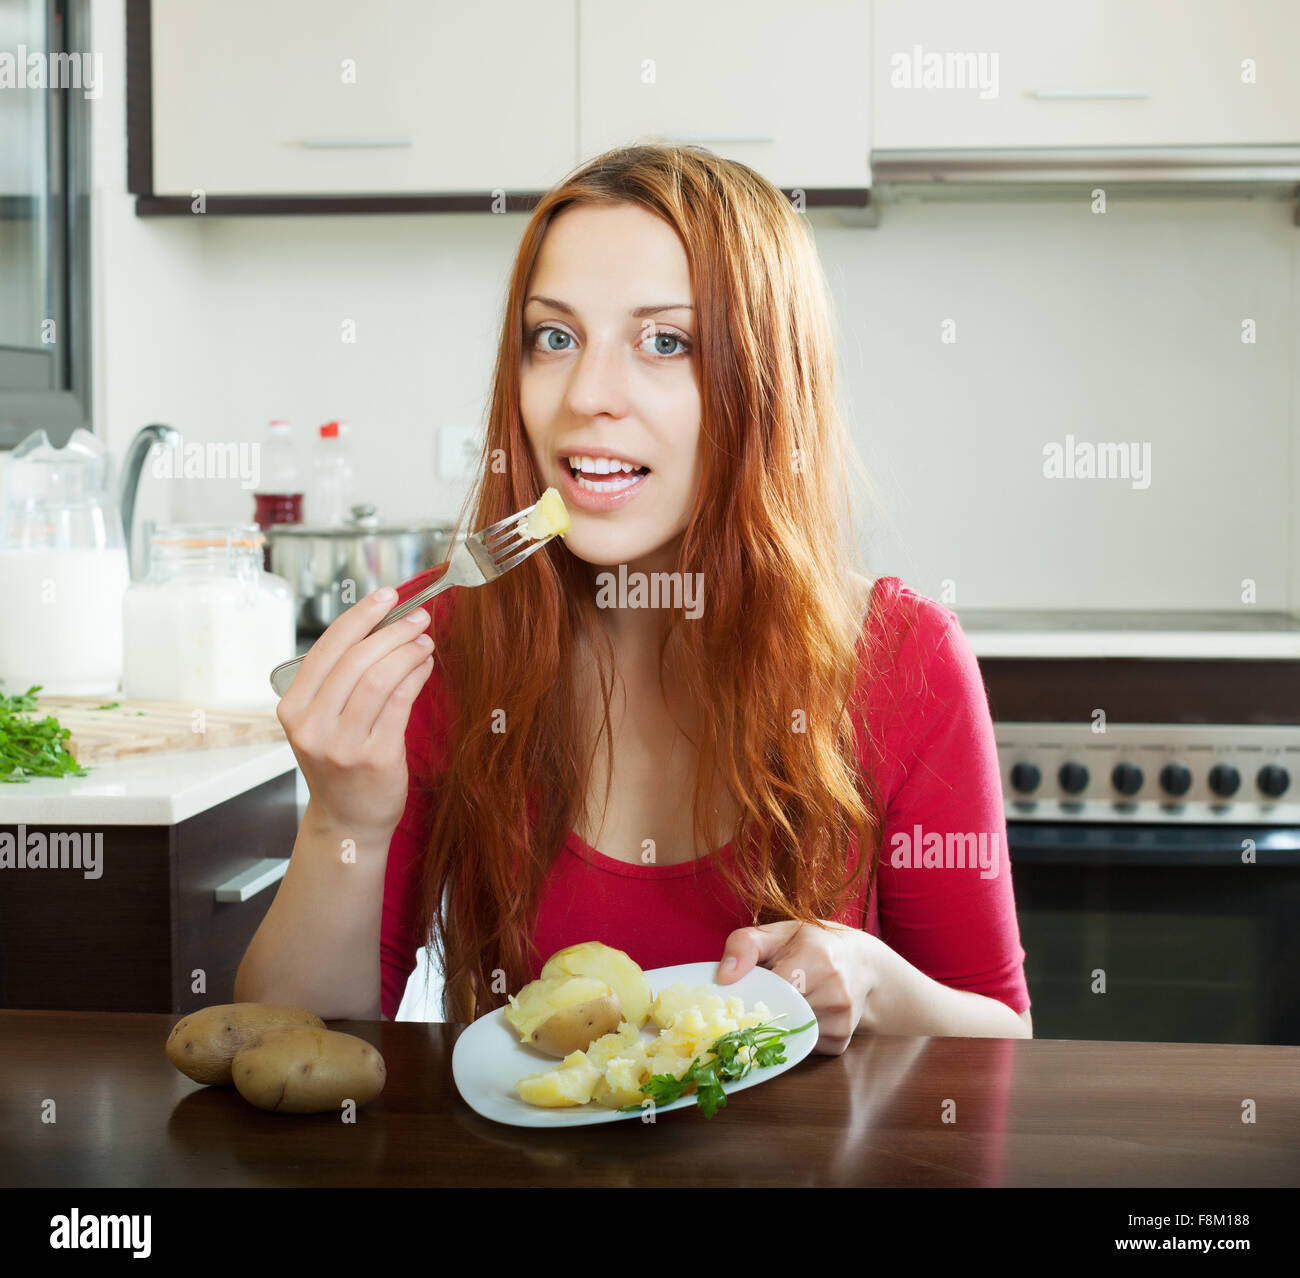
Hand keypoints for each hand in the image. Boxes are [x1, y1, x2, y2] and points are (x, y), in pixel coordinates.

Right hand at [276, 585, 435, 841]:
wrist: (348, 822)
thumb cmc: (340, 765)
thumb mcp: (323, 722)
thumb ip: (341, 680)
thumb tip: (382, 625)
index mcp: (292, 709)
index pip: (327, 649)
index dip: (360, 616)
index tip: (387, 595)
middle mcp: (311, 726)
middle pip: (355, 659)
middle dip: (392, 630)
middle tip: (418, 617)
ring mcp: (341, 744)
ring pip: (379, 678)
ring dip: (408, 651)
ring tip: (425, 640)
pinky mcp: (374, 757)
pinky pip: (399, 702)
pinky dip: (416, 676)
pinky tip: (426, 665)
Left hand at [716, 920, 883, 1054]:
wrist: (862, 964)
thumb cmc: (812, 945)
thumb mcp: (778, 933)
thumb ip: (744, 945)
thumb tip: (722, 976)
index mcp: (816, 958)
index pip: (772, 989)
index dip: (751, 994)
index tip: (738, 995)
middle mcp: (834, 991)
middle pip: (777, 1015)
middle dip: (761, 1011)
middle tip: (754, 1002)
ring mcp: (841, 1019)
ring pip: (786, 1034)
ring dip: (777, 1024)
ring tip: (782, 1003)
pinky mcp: (841, 1041)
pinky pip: (801, 1046)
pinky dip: (793, 1035)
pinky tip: (800, 1015)